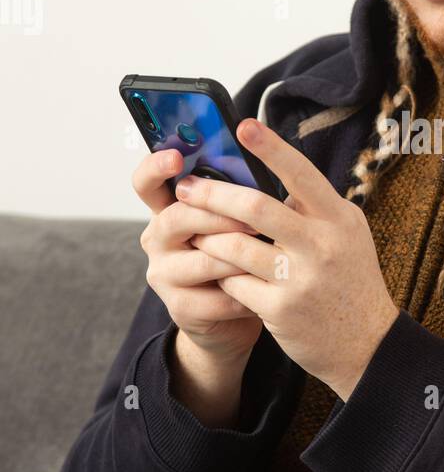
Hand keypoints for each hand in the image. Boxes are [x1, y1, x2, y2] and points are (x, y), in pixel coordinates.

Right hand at [133, 147, 263, 362]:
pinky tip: (266, 288)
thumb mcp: (234, 220)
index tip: (176, 157)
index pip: (146, 183)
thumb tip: (259, 159)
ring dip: (239, 257)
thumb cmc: (238, 255)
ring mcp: (164, 275)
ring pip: (202, 261)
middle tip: (254, 219)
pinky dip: (246, 291)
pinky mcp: (181, 308)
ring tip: (269, 256)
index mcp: (168, 209)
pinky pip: (217, 297)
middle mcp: (157, 239)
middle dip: (219, 216)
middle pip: (176, 218)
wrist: (233, 314)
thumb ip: (234, 194)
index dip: (156, 167)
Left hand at [176, 119, 399, 400]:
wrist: (367, 344)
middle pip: (256, 207)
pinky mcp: (281, 310)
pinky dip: (221, 274)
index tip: (243, 126)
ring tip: (195, 231)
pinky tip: (216, 271)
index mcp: (339, 218)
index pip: (302, 174)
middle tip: (187, 187)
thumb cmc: (351, 281)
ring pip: (236, 246)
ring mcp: (301, 279)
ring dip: (208, 237)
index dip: (271, 148)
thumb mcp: (347, 236)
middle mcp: (322, 245)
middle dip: (213, 194)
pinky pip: (235, 283)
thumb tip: (270, 176)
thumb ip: (314, 208)